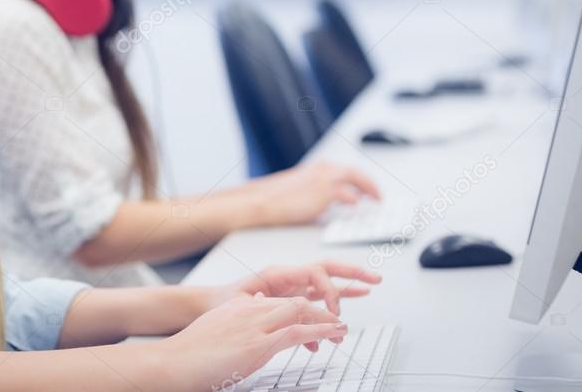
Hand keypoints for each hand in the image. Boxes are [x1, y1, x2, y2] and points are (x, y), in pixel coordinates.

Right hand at [156, 293, 347, 391]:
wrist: (174, 361)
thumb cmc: (190, 352)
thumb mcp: (216, 329)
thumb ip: (236, 321)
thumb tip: (251, 317)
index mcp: (240, 307)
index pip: (279, 300)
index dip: (301, 309)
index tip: (313, 319)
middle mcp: (250, 309)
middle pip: (295, 300)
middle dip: (320, 309)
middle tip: (336, 323)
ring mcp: (254, 325)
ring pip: (301, 310)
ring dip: (326, 319)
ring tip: (341, 329)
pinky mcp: (258, 344)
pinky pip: (297, 331)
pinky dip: (320, 330)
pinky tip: (333, 334)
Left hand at [207, 261, 381, 316]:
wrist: (208, 306)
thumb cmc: (221, 302)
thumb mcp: (240, 303)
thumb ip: (262, 304)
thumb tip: (285, 310)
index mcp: (278, 274)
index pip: (315, 273)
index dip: (330, 290)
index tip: (333, 312)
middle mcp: (288, 277)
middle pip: (327, 269)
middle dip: (352, 272)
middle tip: (374, 278)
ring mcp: (291, 287)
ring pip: (326, 284)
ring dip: (348, 286)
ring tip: (371, 287)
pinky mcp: (290, 298)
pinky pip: (318, 299)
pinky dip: (334, 302)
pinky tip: (350, 303)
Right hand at [246, 161, 380, 225]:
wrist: (263, 202)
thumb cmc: (275, 199)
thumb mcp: (299, 191)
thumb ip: (315, 194)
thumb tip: (325, 206)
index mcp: (318, 168)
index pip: (345, 170)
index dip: (359, 180)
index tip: (365, 189)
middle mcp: (324, 170)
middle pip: (356, 172)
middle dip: (369, 183)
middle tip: (378, 195)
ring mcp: (325, 179)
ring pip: (356, 179)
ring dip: (369, 190)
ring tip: (376, 200)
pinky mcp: (324, 192)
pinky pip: (348, 195)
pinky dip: (355, 200)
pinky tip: (356, 207)